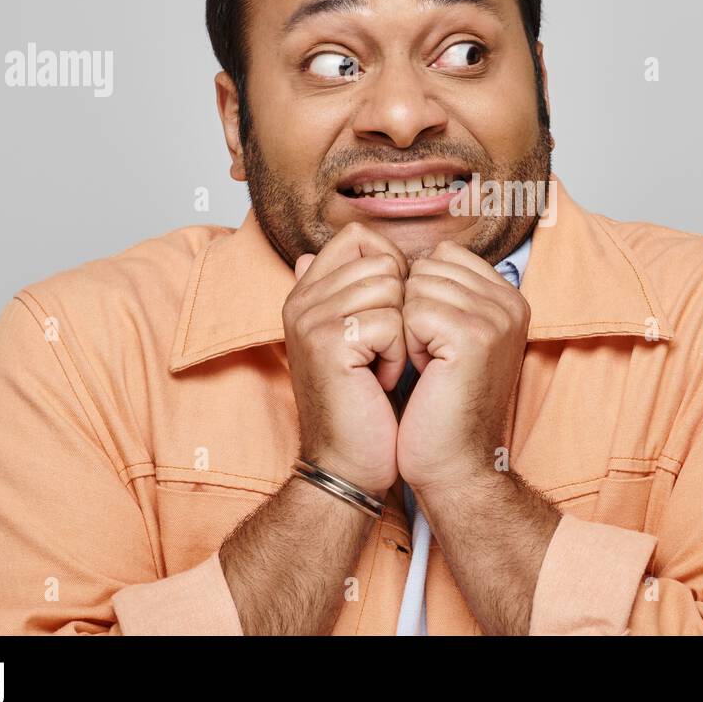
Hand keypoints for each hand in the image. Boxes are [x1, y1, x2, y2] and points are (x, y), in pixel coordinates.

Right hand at [282, 222, 408, 495]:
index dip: (393, 266)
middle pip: (382, 260)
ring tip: (379, 366)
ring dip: (400, 333)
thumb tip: (309, 254)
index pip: (360, 238)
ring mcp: (310, 319)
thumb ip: (345, 293)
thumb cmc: (364, 403)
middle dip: (401, 306)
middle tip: (382, 351)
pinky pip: (391, 321)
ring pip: (391, 288)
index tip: (392, 312)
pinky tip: (378, 382)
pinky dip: (397, 356)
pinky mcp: (328, 343)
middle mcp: (301, 299)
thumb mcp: (355, 339)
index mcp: (306, 292)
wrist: (349, 464)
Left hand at [397, 240, 530, 495]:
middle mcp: (511, 301)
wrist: (452, 465)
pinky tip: (426, 373)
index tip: (434, 341)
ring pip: (417, 285)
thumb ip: (435, 288)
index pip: (442, 255)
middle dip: (413, 310)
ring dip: (409, 327)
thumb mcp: (443, 336)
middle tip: (431, 357)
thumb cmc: (438, 405)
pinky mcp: (475, 335)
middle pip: (428, 266)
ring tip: (430, 366)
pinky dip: (408, 343)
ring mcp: (497, 317)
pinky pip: (413, 310)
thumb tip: (372, 244)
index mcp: (508, 297)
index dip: (420, 295)